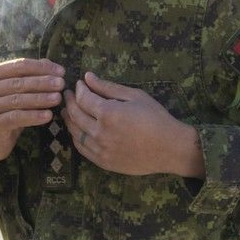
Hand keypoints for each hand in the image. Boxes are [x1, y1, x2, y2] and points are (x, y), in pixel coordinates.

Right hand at [0, 57, 64, 161]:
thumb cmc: (4, 110)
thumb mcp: (15, 91)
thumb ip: (28, 75)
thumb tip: (48, 62)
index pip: (18, 66)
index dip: (41, 67)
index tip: (61, 71)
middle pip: (18, 82)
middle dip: (43, 82)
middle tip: (61, 84)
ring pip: (18, 99)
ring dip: (40, 98)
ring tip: (58, 98)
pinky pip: (16, 117)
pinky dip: (34, 116)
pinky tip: (48, 115)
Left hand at [61, 72, 204, 177]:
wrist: (170, 149)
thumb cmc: (155, 118)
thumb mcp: (134, 96)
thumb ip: (108, 87)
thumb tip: (87, 77)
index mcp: (108, 113)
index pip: (83, 98)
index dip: (78, 89)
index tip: (79, 84)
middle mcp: (100, 133)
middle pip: (75, 114)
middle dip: (70, 101)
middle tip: (68, 94)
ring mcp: (100, 149)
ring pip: (75, 132)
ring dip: (69, 119)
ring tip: (68, 110)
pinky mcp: (103, 162)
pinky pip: (82, 148)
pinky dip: (75, 136)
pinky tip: (77, 129)